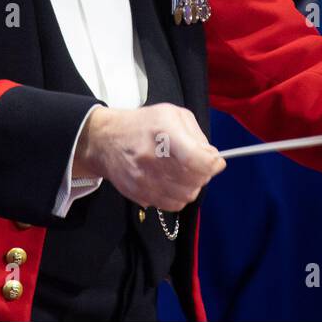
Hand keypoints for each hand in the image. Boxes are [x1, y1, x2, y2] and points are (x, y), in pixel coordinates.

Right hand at [73, 104, 225, 210]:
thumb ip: (197, 137)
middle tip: (198, 164)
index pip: (197, 160)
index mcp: (163, 132)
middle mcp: (152, 159)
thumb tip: (213, 160)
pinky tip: (173, 182)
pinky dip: (179, 196)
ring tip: (185, 173)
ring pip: (186, 195)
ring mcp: (144, 180)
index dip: (213, 163)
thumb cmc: (144, 125)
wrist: (106, 141)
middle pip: (195, 180)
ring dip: (192, 186)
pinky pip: (173, 205)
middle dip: (203, 173)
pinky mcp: (140, 195)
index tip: (215, 160)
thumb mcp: (173, 115)